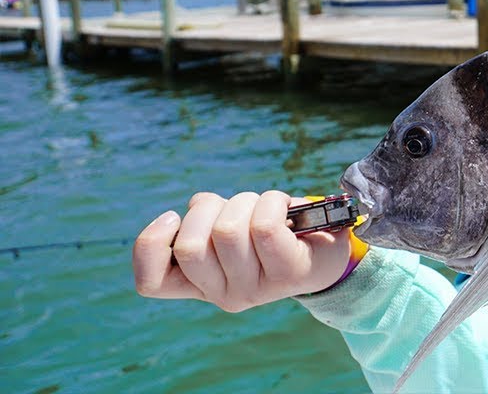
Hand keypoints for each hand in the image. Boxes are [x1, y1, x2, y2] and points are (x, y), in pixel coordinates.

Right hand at [132, 191, 351, 311]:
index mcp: (201, 285)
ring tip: (263, 207)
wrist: (327, 252)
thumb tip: (198, 205)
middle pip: (189, 246)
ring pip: (227, 231)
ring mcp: (255, 289)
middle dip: (207, 209)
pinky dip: (271, 202)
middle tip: (233, 207)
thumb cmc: (273, 234)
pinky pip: (263, 226)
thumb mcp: (232, 230)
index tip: (172, 218)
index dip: (149, 244)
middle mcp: (224, 295)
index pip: (150, 282)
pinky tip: (283, 206)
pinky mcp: (287, 273)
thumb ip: (205, 223)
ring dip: (245, 201)